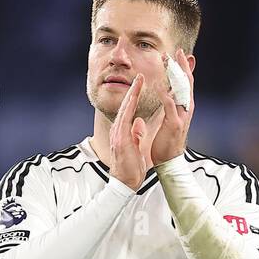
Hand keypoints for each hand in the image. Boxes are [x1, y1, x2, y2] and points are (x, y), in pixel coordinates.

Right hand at [109, 75, 148, 190]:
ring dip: (132, 94)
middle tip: (140, 76)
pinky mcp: (120, 139)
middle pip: (126, 106)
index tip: (141, 84)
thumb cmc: (130, 167)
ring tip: (138, 81)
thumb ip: (136, 134)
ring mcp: (118, 134)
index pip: (130, 110)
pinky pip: (125, 119)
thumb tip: (139, 123)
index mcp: (123, 131)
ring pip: (125, 109)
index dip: (135, 97)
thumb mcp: (135, 147)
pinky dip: (129, 108)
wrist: (125, 183)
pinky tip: (133, 98)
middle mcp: (118, 130)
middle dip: (133, 90)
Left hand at [150, 49, 194, 165]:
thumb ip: (172, 103)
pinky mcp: (174, 123)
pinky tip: (158, 83)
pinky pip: (170, 104)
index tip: (178, 53)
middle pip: (186, 81)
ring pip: (180, 89)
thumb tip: (171, 90)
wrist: (169, 160)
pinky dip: (165, 93)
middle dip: (181, 65)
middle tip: (175, 51)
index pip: (186, 82)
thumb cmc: (167, 140)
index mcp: (185, 106)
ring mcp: (182, 115)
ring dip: (173, 74)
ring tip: (167, 61)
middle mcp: (187, 108)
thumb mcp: (171, 117)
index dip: (183, 67)